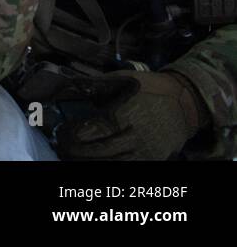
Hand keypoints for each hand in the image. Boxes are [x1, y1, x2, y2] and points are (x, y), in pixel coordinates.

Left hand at [58, 70, 205, 159]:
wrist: (186, 102)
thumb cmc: (150, 88)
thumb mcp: (121, 79)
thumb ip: (94, 86)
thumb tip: (68, 85)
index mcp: (121, 116)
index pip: (87, 133)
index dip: (70, 134)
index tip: (61, 131)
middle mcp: (132, 138)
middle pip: (95, 152)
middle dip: (74, 150)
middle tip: (62, 146)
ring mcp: (143, 152)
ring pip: (109, 163)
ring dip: (88, 160)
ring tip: (73, 155)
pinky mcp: (152, 160)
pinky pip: (126, 167)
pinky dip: (108, 164)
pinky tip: (96, 159)